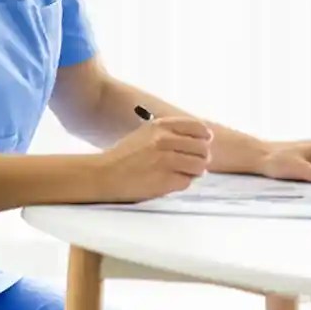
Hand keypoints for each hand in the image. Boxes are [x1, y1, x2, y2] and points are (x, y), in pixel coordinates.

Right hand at [93, 117, 212, 201]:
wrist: (104, 174)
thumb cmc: (124, 155)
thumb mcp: (145, 134)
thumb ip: (169, 133)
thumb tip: (198, 138)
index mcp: (161, 126)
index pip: (197, 127)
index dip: (205, 136)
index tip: (205, 141)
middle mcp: (165, 140)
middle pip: (202, 148)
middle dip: (201, 157)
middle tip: (195, 163)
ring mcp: (166, 160)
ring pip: (199, 166)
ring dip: (194, 172)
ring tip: (183, 173)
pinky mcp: (165, 180)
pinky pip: (187, 182)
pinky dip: (181, 183)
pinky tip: (169, 182)